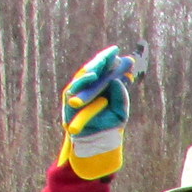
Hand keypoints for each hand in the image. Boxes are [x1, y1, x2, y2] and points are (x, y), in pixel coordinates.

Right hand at [58, 45, 140, 180]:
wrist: (97, 141)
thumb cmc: (108, 124)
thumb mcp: (120, 112)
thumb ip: (122, 98)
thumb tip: (118, 81)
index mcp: (102, 85)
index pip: (104, 68)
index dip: (109, 58)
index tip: (117, 50)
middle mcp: (89, 86)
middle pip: (94, 68)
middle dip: (101, 60)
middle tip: (110, 53)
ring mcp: (78, 91)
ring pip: (83, 75)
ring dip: (92, 68)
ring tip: (101, 62)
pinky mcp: (69, 99)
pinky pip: (75, 87)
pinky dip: (82, 81)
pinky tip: (91, 75)